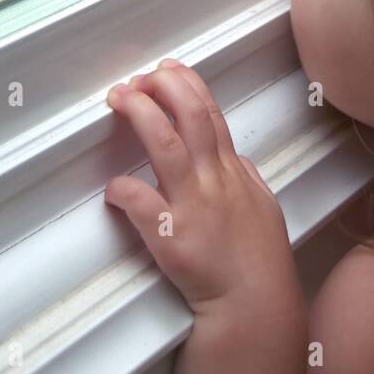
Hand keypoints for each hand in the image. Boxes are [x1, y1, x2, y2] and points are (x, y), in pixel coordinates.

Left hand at [104, 60, 300, 322]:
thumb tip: (229, 153)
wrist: (254, 304)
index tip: (167, 69)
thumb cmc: (259, 259)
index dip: (186, 86)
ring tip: (121, 98)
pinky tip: (111, 186)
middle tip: (138, 78)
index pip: (211, 113)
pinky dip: (123, 189)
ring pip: (167, 147)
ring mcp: (194, 206)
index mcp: (232, 171)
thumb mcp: (262, 205)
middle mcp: (214, 180)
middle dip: (163, 88)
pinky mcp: (172, 238)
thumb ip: (243, 175)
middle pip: (191, 117)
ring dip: (143, 116)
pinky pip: (141, 204)